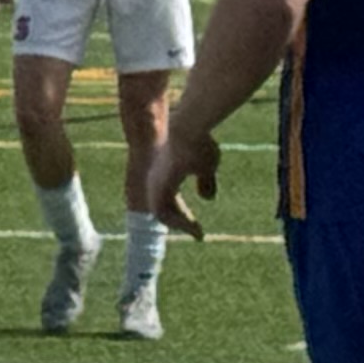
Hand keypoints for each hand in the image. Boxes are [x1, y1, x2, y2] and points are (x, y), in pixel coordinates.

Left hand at [139, 123, 219, 239]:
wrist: (189, 129)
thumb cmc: (199, 142)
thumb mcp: (207, 165)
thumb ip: (206, 181)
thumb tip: (206, 198)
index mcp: (167, 175)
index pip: (171, 202)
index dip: (182, 216)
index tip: (198, 227)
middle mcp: (157, 180)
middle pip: (163, 210)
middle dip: (180, 223)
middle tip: (197, 232)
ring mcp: (156, 182)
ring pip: (160, 213)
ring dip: (179, 224)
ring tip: (196, 231)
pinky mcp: (159, 184)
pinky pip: (161, 211)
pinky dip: (177, 221)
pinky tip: (192, 225)